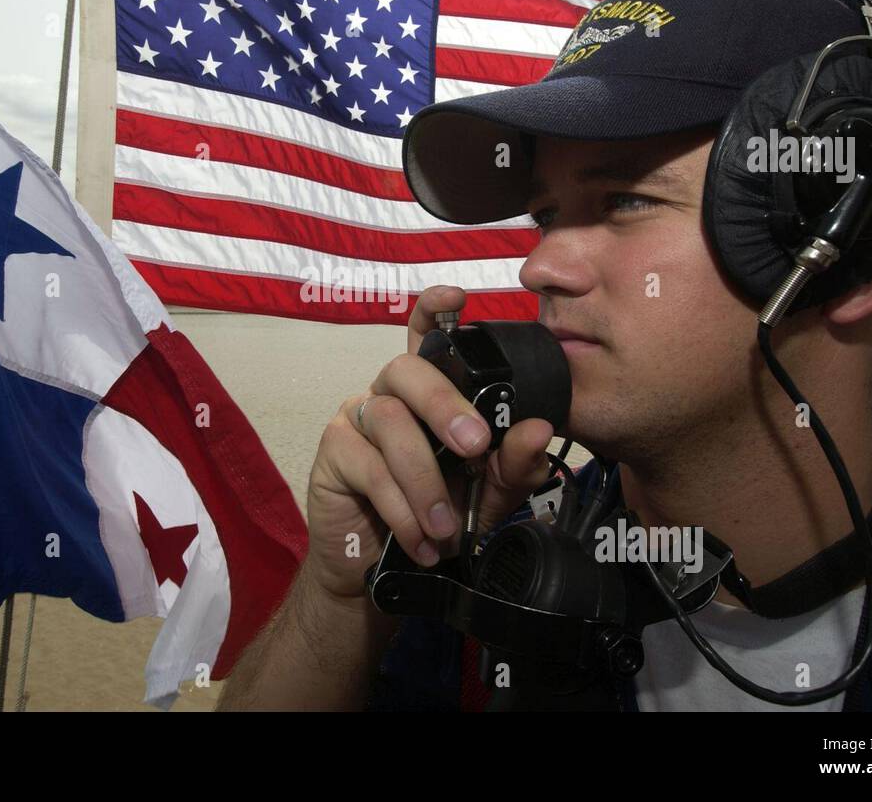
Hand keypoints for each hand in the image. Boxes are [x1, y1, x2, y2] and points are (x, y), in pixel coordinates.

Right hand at [304, 285, 555, 600]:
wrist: (378, 574)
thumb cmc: (432, 521)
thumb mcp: (486, 497)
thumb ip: (512, 465)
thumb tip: (538, 430)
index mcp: (428, 393)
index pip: (426, 334)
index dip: (436, 308)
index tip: (458, 296)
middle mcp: (390, 394)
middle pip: (409, 369)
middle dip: (446, 405)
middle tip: (474, 447)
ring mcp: (356, 418)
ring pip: (390, 420)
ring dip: (424, 478)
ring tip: (445, 526)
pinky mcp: (333, 452)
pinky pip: (368, 465)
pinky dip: (399, 505)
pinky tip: (418, 538)